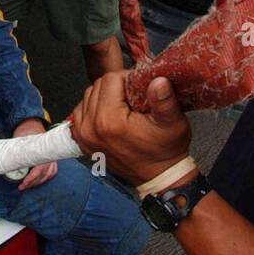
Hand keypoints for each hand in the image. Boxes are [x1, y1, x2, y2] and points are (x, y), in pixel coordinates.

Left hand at [11, 117, 57, 190]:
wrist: (32, 125)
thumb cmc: (26, 132)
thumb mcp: (19, 141)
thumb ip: (16, 151)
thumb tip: (7, 162)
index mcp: (42, 151)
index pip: (40, 168)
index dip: (32, 178)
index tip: (24, 183)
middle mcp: (49, 155)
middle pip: (44, 174)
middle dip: (32, 183)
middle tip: (22, 186)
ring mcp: (52, 157)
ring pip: (49, 174)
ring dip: (38, 182)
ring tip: (28, 185)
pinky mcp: (52, 158)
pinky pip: (53, 171)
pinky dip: (46, 178)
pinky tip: (39, 181)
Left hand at [70, 72, 191, 184]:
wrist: (158, 176)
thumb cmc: (165, 150)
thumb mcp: (173, 123)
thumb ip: (164, 100)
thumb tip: (158, 80)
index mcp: (110, 120)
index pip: (110, 79)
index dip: (127, 78)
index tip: (139, 89)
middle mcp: (91, 128)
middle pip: (97, 86)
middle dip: (115, 87)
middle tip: (133, 99)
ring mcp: (84, 136)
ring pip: (88, 96)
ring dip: (104, 97)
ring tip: (123, 107)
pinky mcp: (82, 141)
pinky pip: (81, 112)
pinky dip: (93, 109)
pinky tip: (110, 115)